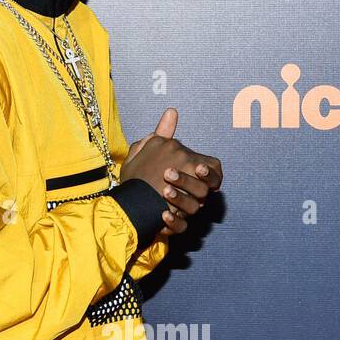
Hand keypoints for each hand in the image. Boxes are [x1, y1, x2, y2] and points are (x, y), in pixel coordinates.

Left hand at [121, 107, 222, 237]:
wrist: (127, 201)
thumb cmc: (143, 174)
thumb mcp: (150, 152)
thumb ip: (163, 134)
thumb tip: (171, 111)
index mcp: (191, 176)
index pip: (213, 173)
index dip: (210, 172)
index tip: (197, 166)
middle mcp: (192, 194)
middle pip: (203, 191)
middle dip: (188, 182)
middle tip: (168, 174)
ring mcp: (183, 211)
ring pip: (194, 209)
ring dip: (181, 199)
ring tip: (164, 191)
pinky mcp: (172, 226)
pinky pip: (180, 228)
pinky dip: (173, 223)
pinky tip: (162, 215)